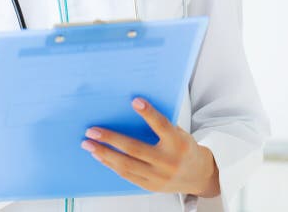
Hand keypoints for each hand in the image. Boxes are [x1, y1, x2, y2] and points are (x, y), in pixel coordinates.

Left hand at [80, 97, 219, 196]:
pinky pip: (127, 175)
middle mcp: (168, 161)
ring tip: (89, 144)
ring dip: (104, 154)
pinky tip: (100, 156)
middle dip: (111, 139)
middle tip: (92, 130)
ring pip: (127, 165)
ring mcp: (159, 177)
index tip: (135, 101)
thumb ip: (160, 125)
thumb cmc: (184, 147)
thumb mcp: (178, 132)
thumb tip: (132, 107)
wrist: (199, 175)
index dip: (149, 113)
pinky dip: (111, 165)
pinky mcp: (151, 186)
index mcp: (178, 142)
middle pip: (135, 149)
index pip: (162, 125)